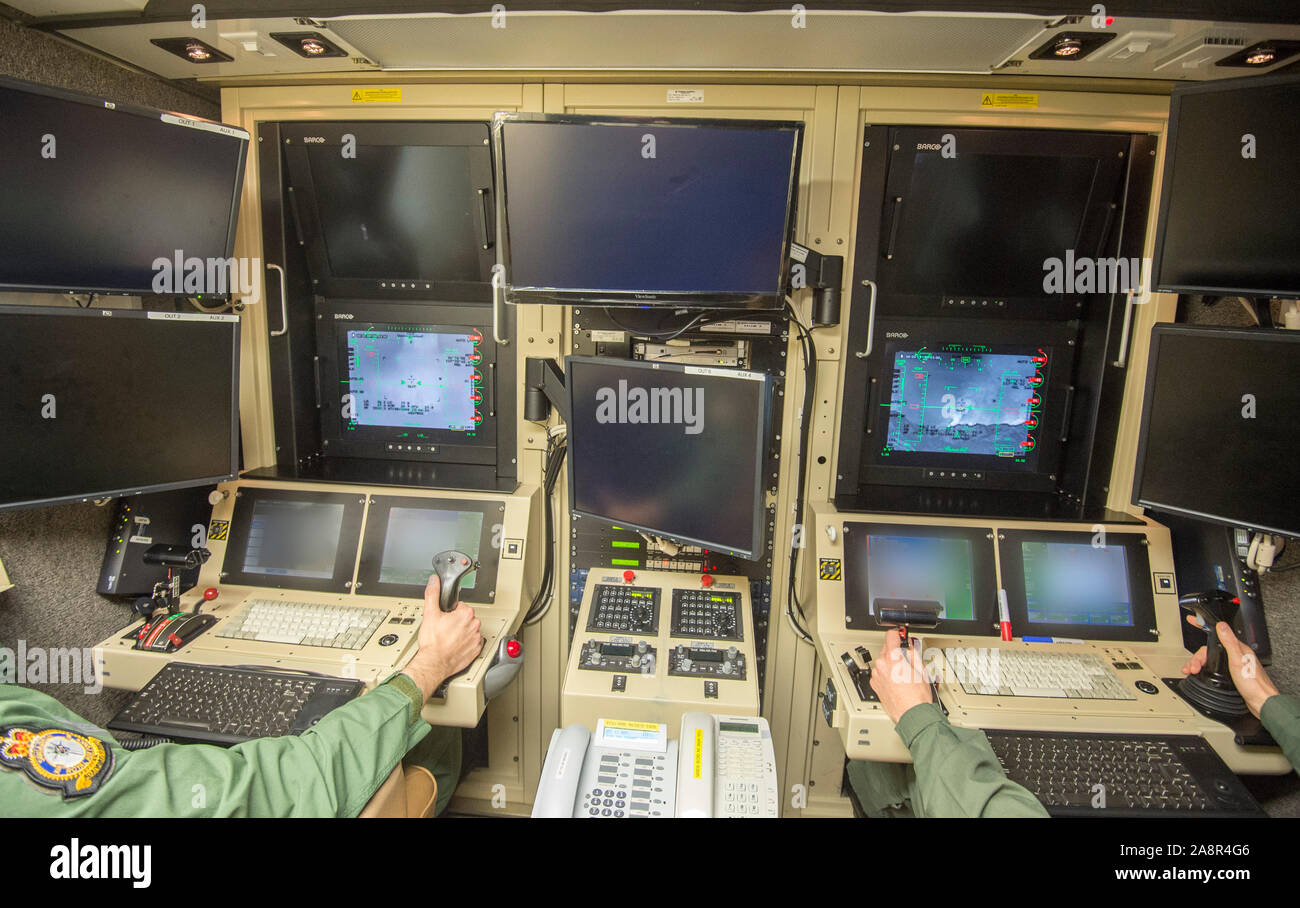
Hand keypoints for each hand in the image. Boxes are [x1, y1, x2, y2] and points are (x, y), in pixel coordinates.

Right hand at [402, 573, 483, 700]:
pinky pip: (473, 643)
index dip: (451, 612)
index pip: (461, 606)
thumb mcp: (430, 613)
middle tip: (445, 629)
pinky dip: (466, 644)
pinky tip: (456, 646)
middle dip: (457, 622)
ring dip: (462, 633)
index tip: (445, 618)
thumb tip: (434, 581)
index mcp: (466, 614)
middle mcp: (475, 625)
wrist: (434, 663)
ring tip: (449, 638)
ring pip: (470, 631)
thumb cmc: (433, 642)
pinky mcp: (476, 651)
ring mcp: (476, 639)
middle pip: (466, 618)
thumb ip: (432, 594)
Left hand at [869, 629, 934, 722]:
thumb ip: (913, 653)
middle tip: (907, 659)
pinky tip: (897, 681)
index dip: (897, 634)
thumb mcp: (922, 670)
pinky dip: (886, 674)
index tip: (900, 635)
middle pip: (886, 649)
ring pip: (883, 662)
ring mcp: (876, 675)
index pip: (891, 635)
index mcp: (893, 658)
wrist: (912, 714)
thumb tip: (910, 646)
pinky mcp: (875, 685)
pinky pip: (880, 673)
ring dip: (891, 664)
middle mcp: (881, 665)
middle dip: (896, 652)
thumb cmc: (918, 697)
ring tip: (903, 674)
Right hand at [1180, 615, 1278, 717]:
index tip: (1193, 620)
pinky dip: (1203, 670)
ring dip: (1198, 664)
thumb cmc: (1254, 684)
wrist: (1261, 702)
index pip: (1219, 633)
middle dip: (1197, 657)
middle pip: (1209, 650)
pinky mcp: (1230, 675)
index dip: (1205, 625)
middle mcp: (1235, 655)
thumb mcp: (1238, 660)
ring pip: (1209, 659)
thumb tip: (1221, 626)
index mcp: (1238, 648)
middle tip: (1191, 666)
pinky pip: (1212, 668)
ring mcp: (1232, 665)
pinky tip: (1201, 674)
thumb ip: (1229, 642)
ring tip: (1192, 671)